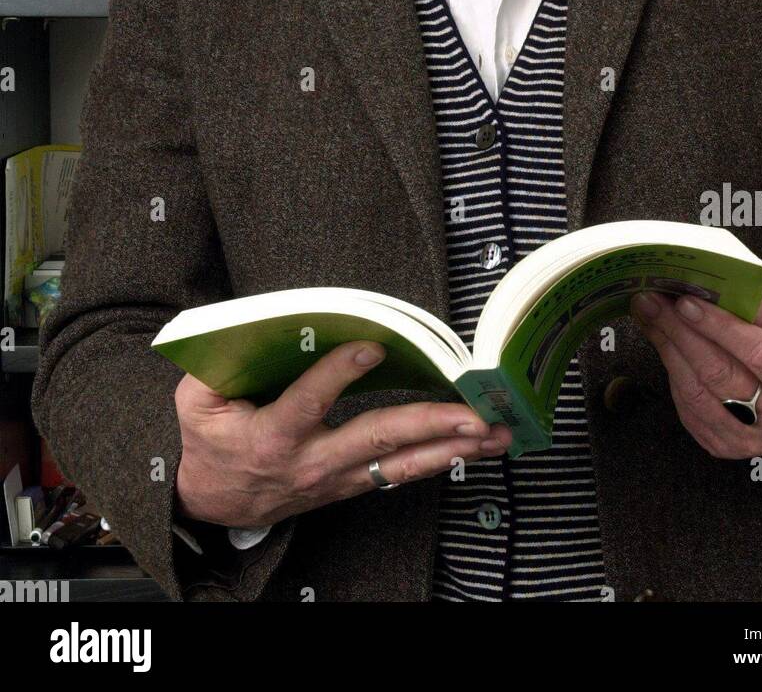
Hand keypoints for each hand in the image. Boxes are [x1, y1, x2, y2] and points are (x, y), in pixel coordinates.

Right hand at [174, 341, 512, 527]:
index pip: (310, 401)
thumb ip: (216, 365)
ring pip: (402, 463)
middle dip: (430, 423)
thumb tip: (249, 326)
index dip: (339, 373)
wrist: (211, 504)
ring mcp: (337, 478)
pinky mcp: (351, 485)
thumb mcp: (196, 400)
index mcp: (273, 436)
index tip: (373, 346)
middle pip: (378, 440)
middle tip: (475, 413)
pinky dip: (441, 458)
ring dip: (453, 447)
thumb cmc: (210, 440)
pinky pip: (401, 473)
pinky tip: (476, 446)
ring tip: (496, 432)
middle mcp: (313, 462)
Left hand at [629, 289, 761, 459]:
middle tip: (652, 302)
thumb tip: (711, 290)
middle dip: (680, 334)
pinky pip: (689, 410)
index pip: (759, 354)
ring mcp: (752, 437)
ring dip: (667, 351)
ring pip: (698, 394)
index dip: (719, 328)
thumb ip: (756, 305)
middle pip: (720, 375)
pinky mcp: (726, 444)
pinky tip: (661, 343)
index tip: (686, 303)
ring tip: (648, 317)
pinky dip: (671, 373)